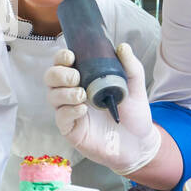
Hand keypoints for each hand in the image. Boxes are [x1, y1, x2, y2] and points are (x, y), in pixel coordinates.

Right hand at [44, 42, 160, 175]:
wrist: (139, 143)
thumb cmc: (133, 114)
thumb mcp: (135, 88)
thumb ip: (131, 67)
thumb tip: (122, 47)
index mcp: (85, 79)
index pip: (64, 64)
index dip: (61, 57)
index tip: (71, 56)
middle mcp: (73, 93)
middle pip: (51, 78)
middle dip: (59, 74)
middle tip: (76, 77)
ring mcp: (70, 112)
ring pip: (52, 96)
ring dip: (64, 92)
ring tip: (82, 95)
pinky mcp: (71, 130)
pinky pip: (61, 117)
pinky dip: (69, 111)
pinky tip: (82, 109)